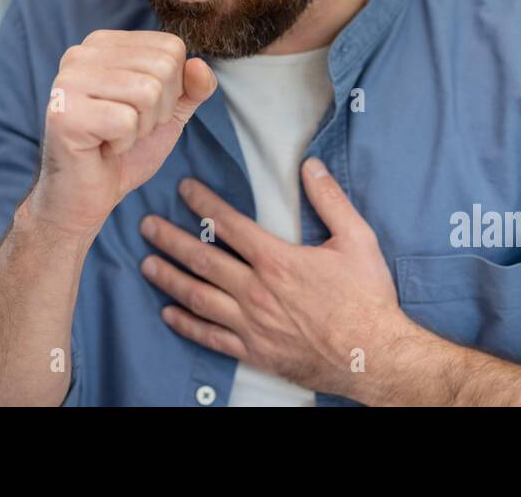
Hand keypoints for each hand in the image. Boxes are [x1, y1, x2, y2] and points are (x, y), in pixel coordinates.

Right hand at [28, 30, 217, 237]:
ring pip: (147, 91)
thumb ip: (192, 87)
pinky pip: (125, 121)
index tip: (140, 110)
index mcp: (103, 44)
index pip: (171, 46)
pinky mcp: (63, 113)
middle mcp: (80, 54)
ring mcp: (67, 81)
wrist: (86, 197)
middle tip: (128, 128)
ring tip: (115, 137)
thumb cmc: (124, 151)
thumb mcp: (169, 113)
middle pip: (162, 67)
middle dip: (159, 110)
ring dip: (142, 128)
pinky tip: (101, 148)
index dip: (173, 89)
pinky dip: (123, 144)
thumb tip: (199, 65)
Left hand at [138, 156, 418, 402]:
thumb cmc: (366, 298)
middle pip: (203, 259)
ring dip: (170, 278)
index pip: (229, 225)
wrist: (373, 356)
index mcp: (278, 260)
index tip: (184, 190)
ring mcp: (252, 323)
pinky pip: (210, 336)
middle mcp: (257, 291)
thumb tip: (310, 165)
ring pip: (198, 297)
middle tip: (147, 226)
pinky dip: (186, 324)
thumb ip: (330, 200)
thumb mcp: (357, 239)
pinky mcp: (254, 351)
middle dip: (171, 239)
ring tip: (147, 264)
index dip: (203, 204)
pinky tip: (169, 313)